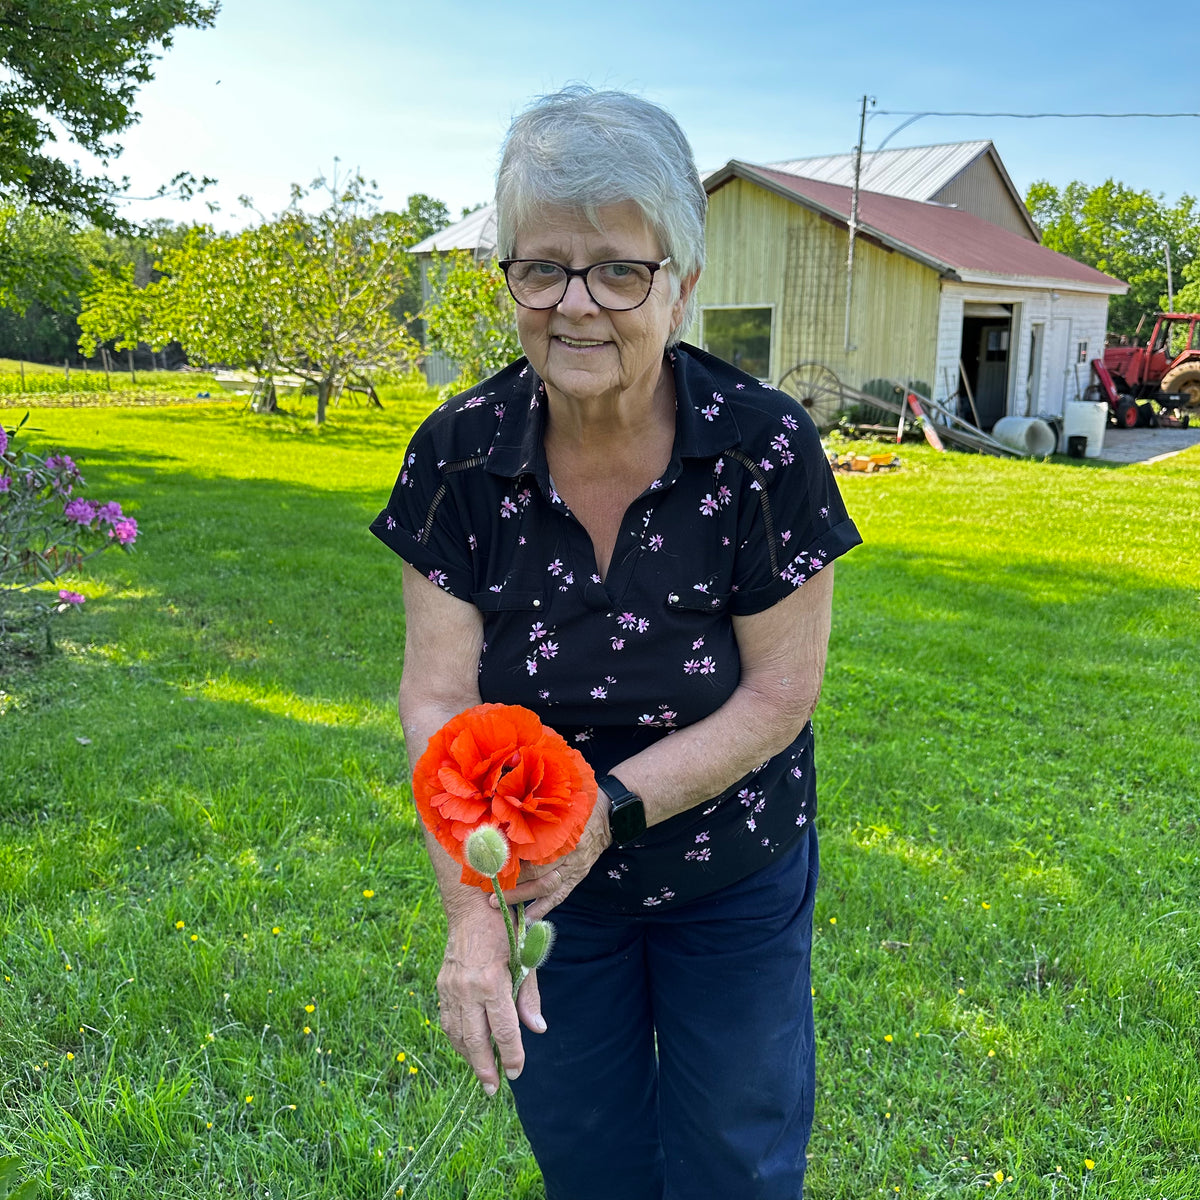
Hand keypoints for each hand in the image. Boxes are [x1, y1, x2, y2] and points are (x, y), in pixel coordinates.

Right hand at [436, 895, 545, 1092]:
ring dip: (469, 1058)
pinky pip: (447, 1022)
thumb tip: (538, 1030)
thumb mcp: (525, 958)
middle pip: (475, 1041)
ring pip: (457, 1035)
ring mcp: (450, 989)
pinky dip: (457, 1040)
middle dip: (485, 1068)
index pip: (503, 1030)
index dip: (512, 1054)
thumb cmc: (504, 929)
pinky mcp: (441, 987)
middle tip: (494, 1089)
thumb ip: (529, 996)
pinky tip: (468, 1048)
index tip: (517, 1072)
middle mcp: (467, 990)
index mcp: (491, 982)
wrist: (470, 906)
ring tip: (483, 1073)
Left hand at [498, 794, 611, 921]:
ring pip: (545, 887)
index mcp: (562, 834)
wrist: (609, 817)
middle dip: (512, 882)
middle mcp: (567, 854)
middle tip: (489, 889)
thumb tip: (507, 822)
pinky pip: (559, 896)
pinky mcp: (577, 878)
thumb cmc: (578, 808)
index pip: (533, 850)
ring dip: (522, 897)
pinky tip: (527, 919)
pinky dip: (543, 909)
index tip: (491, 863)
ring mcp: (573, 868)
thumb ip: (539, 817)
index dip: (512, 858)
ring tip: (500, 905)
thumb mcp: (560, 808)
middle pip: (537, 872)